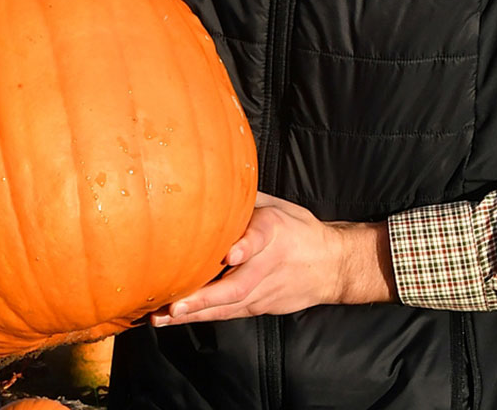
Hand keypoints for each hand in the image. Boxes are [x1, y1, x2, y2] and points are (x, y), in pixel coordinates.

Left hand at [151, 192, 394, 325]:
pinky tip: (174, 318)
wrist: (333, 265)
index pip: (262, 236)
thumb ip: (245, 199)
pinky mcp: (260, 306)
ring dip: (195, 312)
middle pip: (238, 285)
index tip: (231, 254)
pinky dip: (201, 317)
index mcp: (276, 230)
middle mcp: (270, 263)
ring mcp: (265, 290)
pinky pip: (228, 314)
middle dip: (205, 297)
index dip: (246, 245)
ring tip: (162, 316)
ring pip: (229, 306)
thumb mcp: (277, 206)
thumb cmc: (297, 229)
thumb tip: (207, 178)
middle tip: (175, 303)